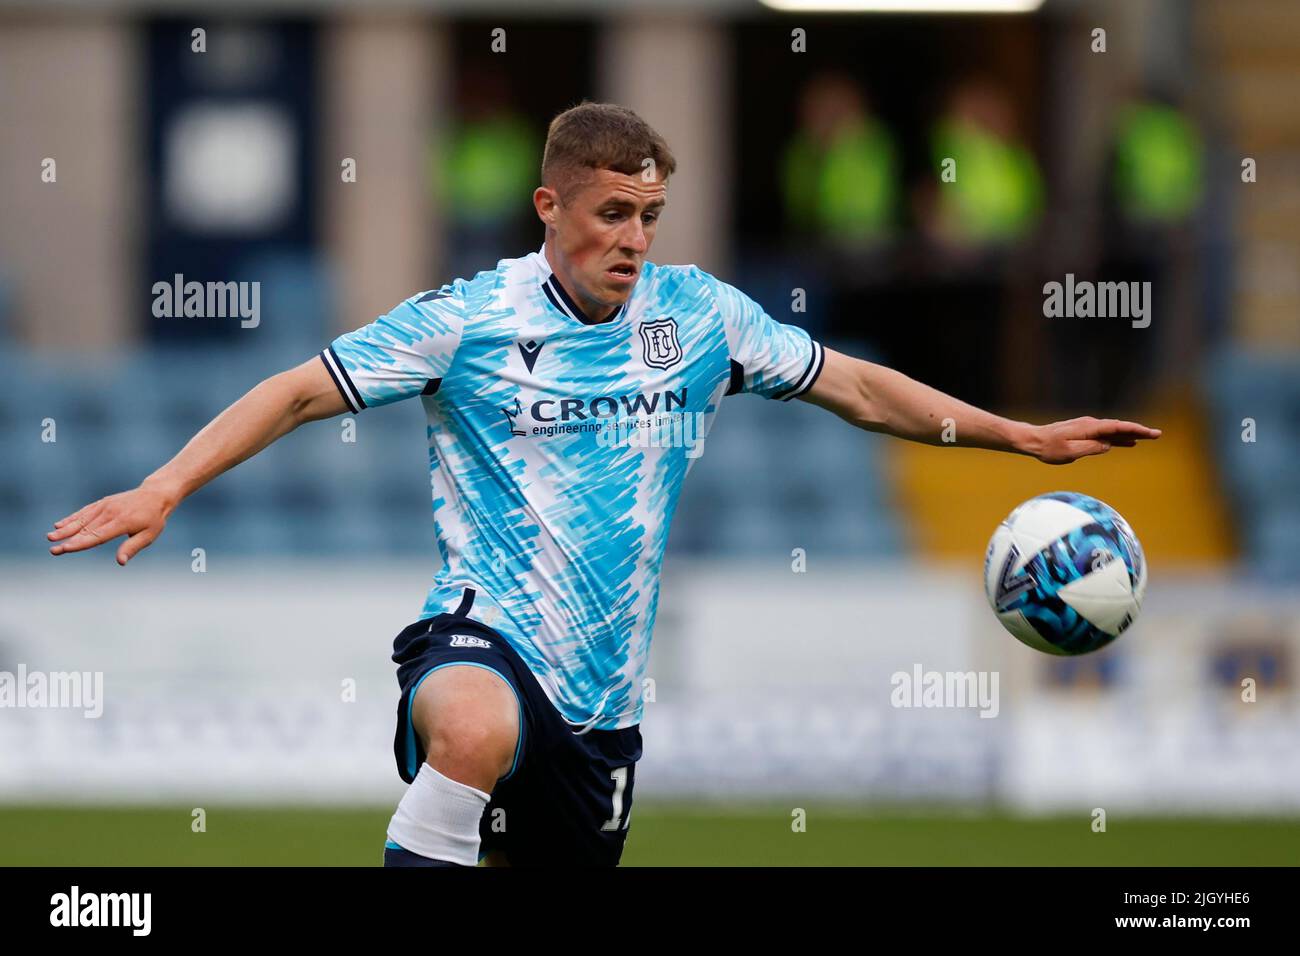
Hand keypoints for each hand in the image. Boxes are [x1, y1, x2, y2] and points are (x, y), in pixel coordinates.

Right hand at [47, 480, 179, 564]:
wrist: (155, 495)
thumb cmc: (153, 519)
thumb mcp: (149, 535)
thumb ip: (132, 547)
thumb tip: (120, 562)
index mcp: (122, 522)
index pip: (97, 535)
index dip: (81, 543)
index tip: (65, 548)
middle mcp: (111, 513)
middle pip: (86, 528)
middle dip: (68, 539)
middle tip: (52, 549)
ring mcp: (105, 506)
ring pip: (82, 519)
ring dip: (65, 528)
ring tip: (50, 537)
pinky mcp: (103, 502)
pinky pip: (85, 511)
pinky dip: (72, 518)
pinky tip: (59, 524)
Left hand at [1025, 417, 1161, 464]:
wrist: (1034, 440)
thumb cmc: (1049, 449)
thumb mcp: (1069, 452)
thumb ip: (1090, 448)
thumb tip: (1107, 445)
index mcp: (1089, 428)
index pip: (1117, 427)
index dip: (1135, 429)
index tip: (1150, 433)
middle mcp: (1090, 424)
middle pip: (1119, 427)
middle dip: (1139, 430)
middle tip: (1157, 435)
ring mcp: (1088, 427)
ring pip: (1114, 430)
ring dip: (1131, 434)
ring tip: (1148, 438)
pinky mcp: (1085, 432)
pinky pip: (1106, 434)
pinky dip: (1118, 437)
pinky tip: (1128, 442)